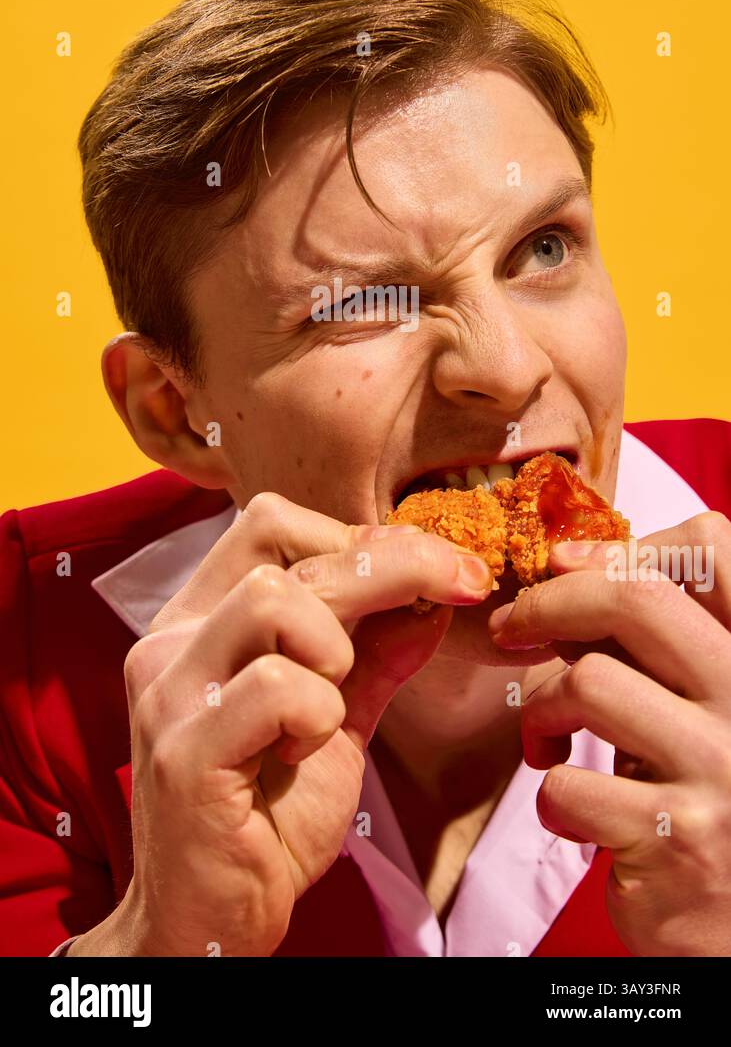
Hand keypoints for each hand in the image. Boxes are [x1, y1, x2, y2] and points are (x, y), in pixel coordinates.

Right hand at [101, 493, 491, 956]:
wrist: (213, 927)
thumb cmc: (267, 818)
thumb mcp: (335, 720)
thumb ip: (376, 654)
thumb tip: (437, 592)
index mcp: (200, 621)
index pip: (272, 522)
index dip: (362, 532)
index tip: (441, 566)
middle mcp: (171, 643)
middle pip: (287, 549)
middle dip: (394, 563)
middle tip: (461, 588)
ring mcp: (170, 695)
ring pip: (275, 600)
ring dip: (339, 649)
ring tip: (334, 708)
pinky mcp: (184, 753)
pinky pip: (278, 687)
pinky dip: (319, 714)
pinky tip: (303, 755)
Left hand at [487, 512, 730, 955]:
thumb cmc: (708, 797)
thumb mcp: (707, 704)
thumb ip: (665, 641)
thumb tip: (572, 561)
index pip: (715, 550)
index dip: (628, 545)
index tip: (568, 563)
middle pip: (638, 600)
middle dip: (552, 602)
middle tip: (512, 627)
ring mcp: (722, 770)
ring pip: (590, 684)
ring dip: (543, 707)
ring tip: (547, 739)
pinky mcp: (675, 836)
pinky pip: (569, 783)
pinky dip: (551, 796)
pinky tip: (573, 813)